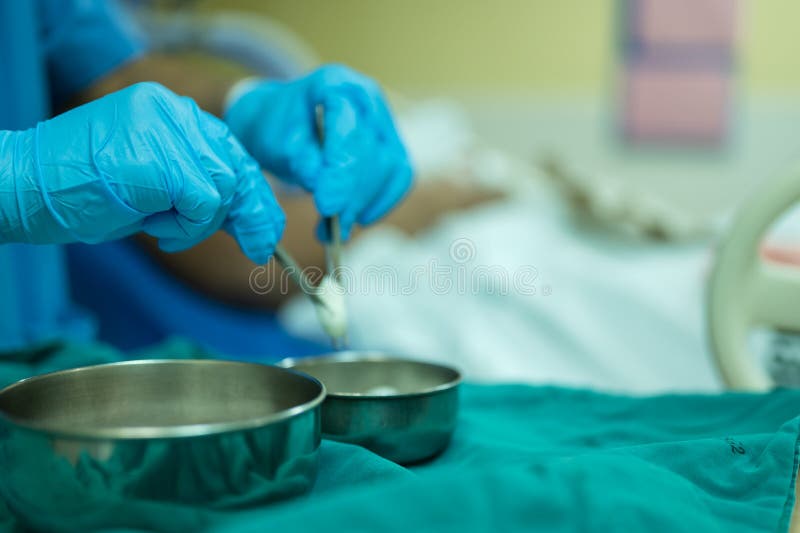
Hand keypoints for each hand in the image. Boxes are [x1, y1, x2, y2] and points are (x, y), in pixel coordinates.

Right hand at [0, 82, 283, 263]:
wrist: (26, 187)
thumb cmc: (83, 191)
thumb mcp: (152, 182)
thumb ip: (196, 185)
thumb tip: (247, 216)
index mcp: (172, 111)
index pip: (230, 150)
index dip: (254, 193)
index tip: (264, 227)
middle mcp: (175, 111)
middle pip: (238, 166)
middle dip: (251, 214)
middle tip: (257, 247)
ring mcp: (168, 129)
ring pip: (225, 187)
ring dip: (202, 224)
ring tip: (163, 228)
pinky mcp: (162, 158)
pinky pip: (205, 204)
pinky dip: (189, 228)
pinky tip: (157, 229)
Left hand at [224, 64, 412, 239]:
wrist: (288, 123)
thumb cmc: (278, 129)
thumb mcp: (276, 142)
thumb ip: (299, 159)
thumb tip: (319, 183)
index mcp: (334, 84)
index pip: (348, 127)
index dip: (341, 169)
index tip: (325, 206)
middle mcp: (367, 97)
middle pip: (372, 150)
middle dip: (350, 196)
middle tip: (326, 230)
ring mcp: (385, 120)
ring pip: (390, 165)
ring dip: (364, 203)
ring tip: (335, 229)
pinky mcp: (394, 144)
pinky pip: (401, 175)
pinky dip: (383, 201)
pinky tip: (360, 219)